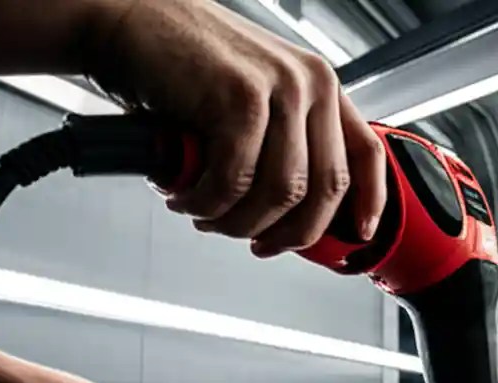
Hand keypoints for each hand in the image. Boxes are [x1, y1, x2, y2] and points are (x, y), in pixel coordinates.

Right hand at [84, 0, 384, 254]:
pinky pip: (235, 181)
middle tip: (256, 244)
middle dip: (289, 233)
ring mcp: (279, 89)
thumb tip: (295, 213)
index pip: (367, 153)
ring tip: (205, 216)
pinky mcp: (239, 99)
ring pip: (281, 193)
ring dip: (239, 221)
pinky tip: (185, 198)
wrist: (129, 19)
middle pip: (325, 189)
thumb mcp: (254, 99)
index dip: (368, 203)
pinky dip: (207, 204)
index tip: (357, 234)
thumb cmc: (184, 66)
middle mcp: (309, 84)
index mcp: (320, 86)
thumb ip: (283, 142)